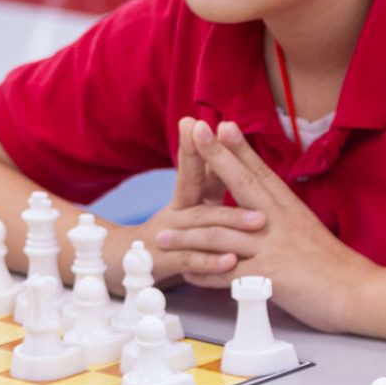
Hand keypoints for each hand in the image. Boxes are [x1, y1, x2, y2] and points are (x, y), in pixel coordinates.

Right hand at [137, 116, 266, 281]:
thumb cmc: (171, 233)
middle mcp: (176, 212)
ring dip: (229, 221)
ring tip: (258, 220)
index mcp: (185, 197)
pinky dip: (211, 262)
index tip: (200, 121)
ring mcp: (169, 237)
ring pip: (201, 226)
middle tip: (230, 152)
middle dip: (213, 165)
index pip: (194, 165)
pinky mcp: (166, 263)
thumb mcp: (190, 204)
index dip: (198, 145)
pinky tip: (231, 261)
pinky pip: (192, 262)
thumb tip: (229, 146)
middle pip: (192, 184)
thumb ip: (210, 181)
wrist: (127, 263)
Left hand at [159, 120, 373, 329]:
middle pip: (243, 183)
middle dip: (216, 156)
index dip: (240, 147)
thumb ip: (283, 221)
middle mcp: (279, 222)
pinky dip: (205, 275)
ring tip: (163, 233)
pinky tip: (187, 274)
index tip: (222, 123)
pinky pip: (228, 275)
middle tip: (193, 132)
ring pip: (223, 234)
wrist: (359, 294)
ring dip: (190, 234)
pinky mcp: (270, 276)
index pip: (261, 172)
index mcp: (289, 209)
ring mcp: (274, 247)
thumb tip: (261, 215)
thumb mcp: (307, 232)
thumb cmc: (334, 267)